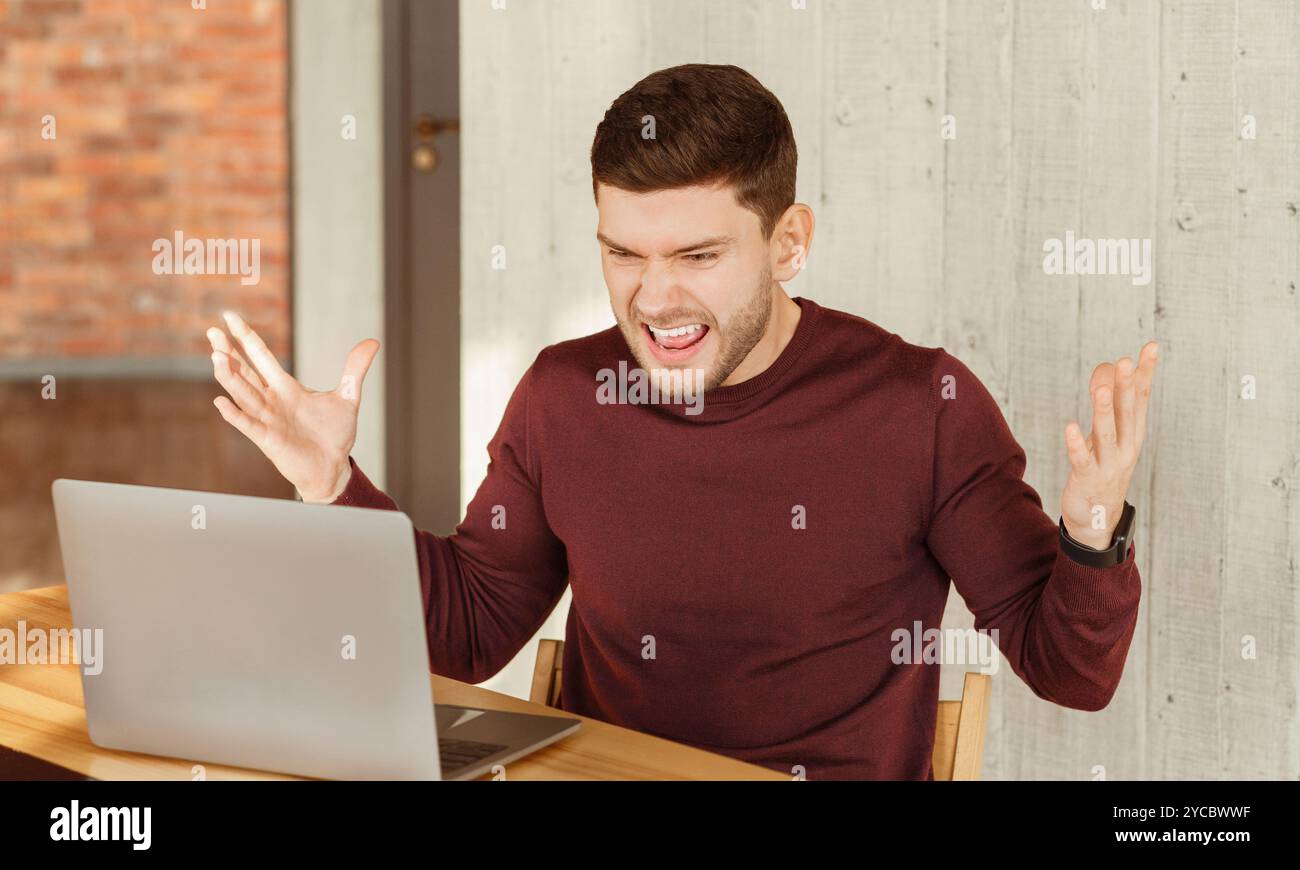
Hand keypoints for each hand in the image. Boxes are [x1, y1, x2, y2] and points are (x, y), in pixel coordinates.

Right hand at [207, 311, 378, 503]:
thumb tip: (372, 342)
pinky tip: (220, 401)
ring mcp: (268, 419)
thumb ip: (354, 370)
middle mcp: (272, 400)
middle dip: (228, 352)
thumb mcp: (347, 397)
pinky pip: (248, 425)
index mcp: (286, 387)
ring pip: (244, 394)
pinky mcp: (269, 440)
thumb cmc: (334, 435)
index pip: (261, 357)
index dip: (246, 337)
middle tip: (212, 331)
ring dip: (230, 376)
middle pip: (244, 372)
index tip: (230, 317)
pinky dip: (234, 414)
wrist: (334, 468)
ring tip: (216, 356)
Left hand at [1060, 341, 1158, 549]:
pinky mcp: (1087, 477)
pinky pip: (1082, 459)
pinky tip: (1069, 427)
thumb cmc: (1103, 469)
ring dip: (1103, 409)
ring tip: (1100, 386)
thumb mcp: (1110, 435)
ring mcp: (1108, 463)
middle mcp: (1125, 446)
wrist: (1098, 519)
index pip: (1141, 397)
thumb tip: (1106, 370)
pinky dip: (1076, 443)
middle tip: (1125, 360)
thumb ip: (1109, 404)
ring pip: (1106, 432)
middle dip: (1126, 385)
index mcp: (1133, 433)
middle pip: (1126, 411)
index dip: (1145, 372)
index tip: (1151, 347)